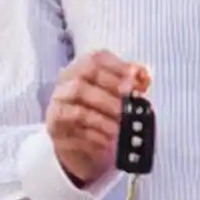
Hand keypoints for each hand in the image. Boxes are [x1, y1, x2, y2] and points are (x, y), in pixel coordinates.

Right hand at [46, 50, 150, 186]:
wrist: (78, 140)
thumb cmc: (98, 111)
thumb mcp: (116, 95)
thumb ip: (131, 83)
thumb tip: (144, 77)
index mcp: (83, 68)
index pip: (96, 59)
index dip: (119, 68)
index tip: (138, 82)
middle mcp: (67, 81)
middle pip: (85, 76)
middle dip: (111, 91)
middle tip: (129, 107)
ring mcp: (59, 102)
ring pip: (78, 101)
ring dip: (103, 117)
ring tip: (120, 128)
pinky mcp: (55, 124)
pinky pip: (73, 126)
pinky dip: (94, 134)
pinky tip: (109, 140)